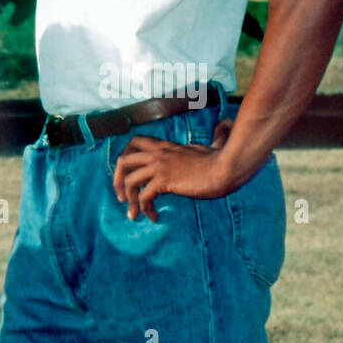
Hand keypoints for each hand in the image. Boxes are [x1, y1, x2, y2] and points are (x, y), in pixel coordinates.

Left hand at [112, 118, 235, 222]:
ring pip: (129, 181)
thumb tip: (226, 125)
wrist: (226, 170)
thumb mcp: (214, 145)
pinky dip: (144, 209)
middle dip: (117, 180)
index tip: (127, 173)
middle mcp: (159, 154)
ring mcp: (160, 166)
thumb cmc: (223, 160)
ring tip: (133, 213)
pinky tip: (153, 216)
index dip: (125, 157)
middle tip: (121, 196)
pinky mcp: (165, 181)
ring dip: (129, 200)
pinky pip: (144, 196)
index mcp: (166, 146)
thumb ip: (216, 136)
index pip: (134, 142)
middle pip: (123, 161)